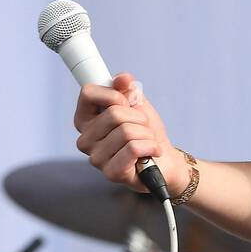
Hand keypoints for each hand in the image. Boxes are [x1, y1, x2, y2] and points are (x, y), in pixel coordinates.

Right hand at [73, 70, 185, 195]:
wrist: (165, 158)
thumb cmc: (146, 132)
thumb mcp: (137, 104)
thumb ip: (127, 89)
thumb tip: (123, 78)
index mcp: (85, 119)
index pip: (88, 93)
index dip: (114, 94)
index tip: (127, 103)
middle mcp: (85, 139)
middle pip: (114, 113)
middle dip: (139, 117)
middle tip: (143, 128)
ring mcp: (96, 158)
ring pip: (127, 131)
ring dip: (146, 134)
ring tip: (146, 141)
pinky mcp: (111, 173)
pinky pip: (134, 148)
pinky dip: (150, 146)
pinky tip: (151, 152)